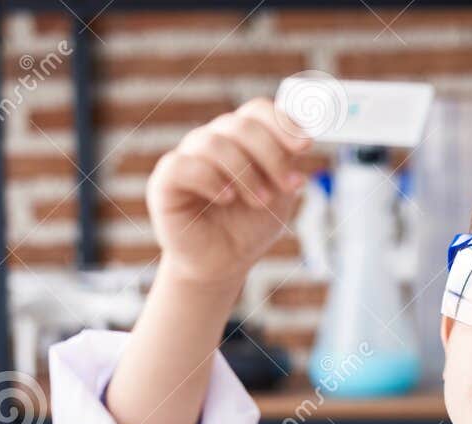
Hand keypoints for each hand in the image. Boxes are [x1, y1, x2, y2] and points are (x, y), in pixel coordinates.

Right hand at [146, 97, 315, 287]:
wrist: (223, 264)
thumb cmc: (248, 226)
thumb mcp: (280, 195)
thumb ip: (288, 166)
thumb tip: (301, 140)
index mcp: (239, 139)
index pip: (256, 111)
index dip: (282, 123)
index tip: (305, 146)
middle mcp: (211, 141)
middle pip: (241, 126)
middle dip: (271, 155)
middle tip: (288, 186)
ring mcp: (187, 157)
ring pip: (215, 144)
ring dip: (246, 174)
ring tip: (260, 201)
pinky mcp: (165, 180)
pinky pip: (185, 165)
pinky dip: (211, 180)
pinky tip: (227, 199)